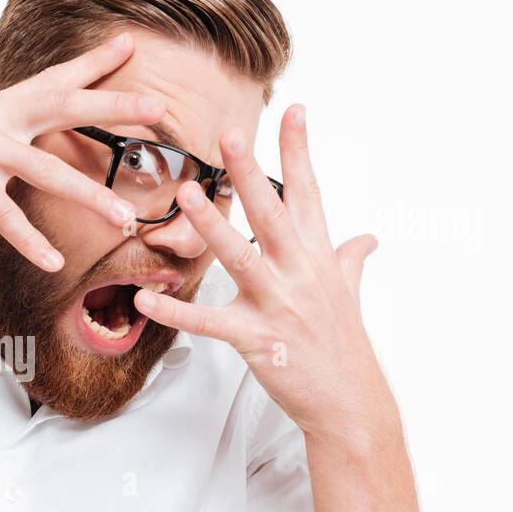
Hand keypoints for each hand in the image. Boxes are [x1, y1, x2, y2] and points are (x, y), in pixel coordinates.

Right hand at [0, 32, 163, 270]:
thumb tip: (19, 138)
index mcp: (3, 103)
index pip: (57, 77)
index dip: (94, 62)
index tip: (130, 47)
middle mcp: (1, 118)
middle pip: (68, 106)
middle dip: (115, 108)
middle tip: (160, 108)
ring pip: (48, 171)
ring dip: (90, 195)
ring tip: (126, 218)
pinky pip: (5, 214)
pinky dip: (31, 240)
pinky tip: (54, 261)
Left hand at [132, 105, 397, 442]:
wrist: (349, 401)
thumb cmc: (342, 346)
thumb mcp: (348, 295)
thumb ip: (350, 260)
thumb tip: (366, 239)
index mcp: (319, 257)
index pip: (309, 193)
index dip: (299, 151)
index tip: (293, 110)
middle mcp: (300, 274)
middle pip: (272, 213)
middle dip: (250, 173)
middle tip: (228, 134)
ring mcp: (278, 306)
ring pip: (241, 258)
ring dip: (212, 226)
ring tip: (186, 195)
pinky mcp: (256, 340)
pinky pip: (210, 322)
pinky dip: (176, 311)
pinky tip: (145, 298)